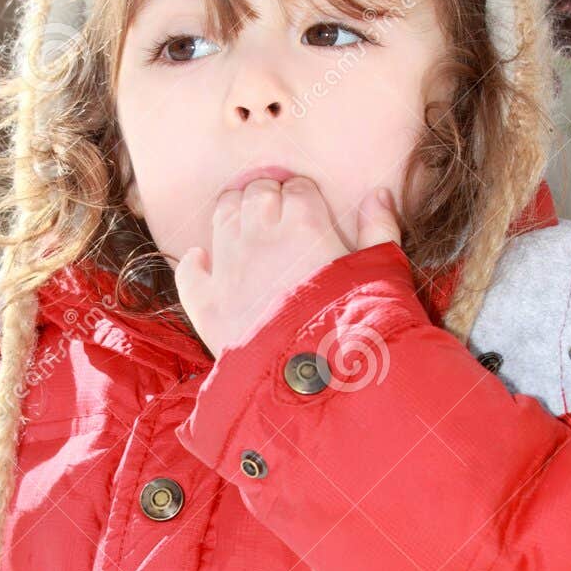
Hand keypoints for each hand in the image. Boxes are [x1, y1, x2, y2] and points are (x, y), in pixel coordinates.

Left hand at [174, 176, 400, 357]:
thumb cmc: (359, 329)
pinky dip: (195, 261)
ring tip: (250, 229)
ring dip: (235, 214)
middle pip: (256, 192)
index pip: (297, 188)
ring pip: (222, 215)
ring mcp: (229, 269)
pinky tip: (205, 260)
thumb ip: (379, 231)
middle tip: (280, 216)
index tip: (310, 210)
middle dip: (269, 196)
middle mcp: (260, 237)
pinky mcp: (208, 305)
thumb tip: (377, 195)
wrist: (320, 382)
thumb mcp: (381, 275)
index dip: (304, 196)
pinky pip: (190, 270)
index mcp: (305, 224)